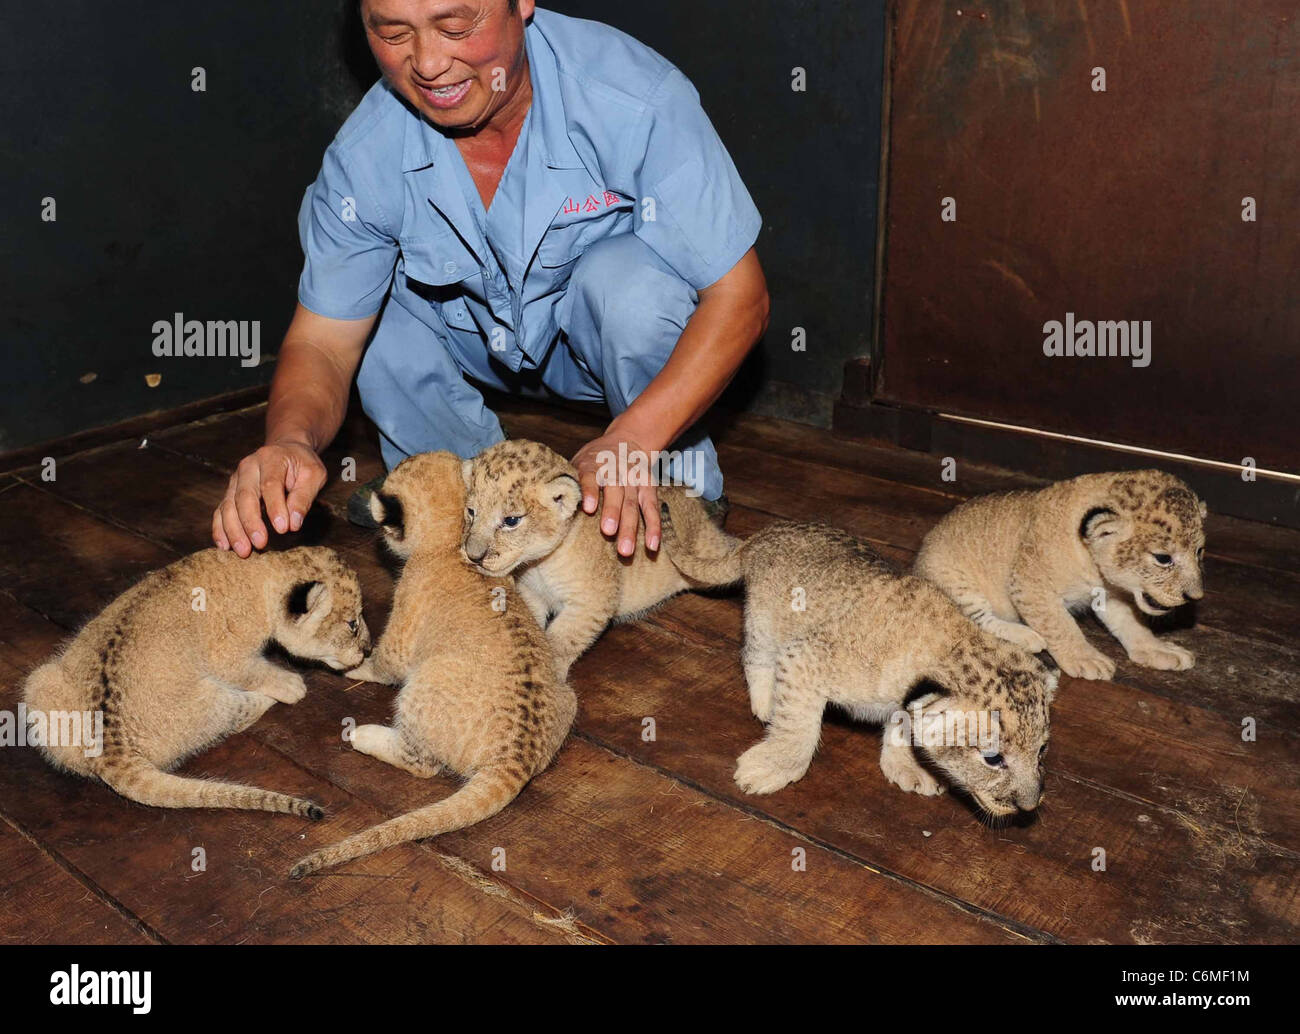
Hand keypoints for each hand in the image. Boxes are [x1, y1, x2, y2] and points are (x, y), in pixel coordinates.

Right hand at [212, 439, 325, 556]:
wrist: (286, 450)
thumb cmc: (302, 464)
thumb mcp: (314, 475)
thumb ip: (304, 498)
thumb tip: (294, 524)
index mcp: (271, 458)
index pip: (270, 485)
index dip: (275, 508)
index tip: (283, 529)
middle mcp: (248, 467)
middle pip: (244, 496)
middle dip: (250, 522)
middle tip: (260, 544)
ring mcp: (236, 479)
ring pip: (229, 505)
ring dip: (234, 530)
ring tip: (243, 551)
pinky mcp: (230, 492)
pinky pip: (221, 511)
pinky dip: (220, 528)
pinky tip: (225, 545)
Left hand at [571, 430, 660, 556]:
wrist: (626, 442)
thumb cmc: (593, 461)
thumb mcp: (578, 463)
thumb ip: (568, 482)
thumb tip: (546, 504)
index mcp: (593, 464)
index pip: (590, 476)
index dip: (590, 491)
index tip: (588, 507)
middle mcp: (616, 471)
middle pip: (615, 492)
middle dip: (612, 512)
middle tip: (608, 532)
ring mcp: (634, 480)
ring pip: (633, 504)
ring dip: (630, 527)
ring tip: (626, 550)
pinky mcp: (649, 488)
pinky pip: (651, 509)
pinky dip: (653, 528)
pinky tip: (651, 546)